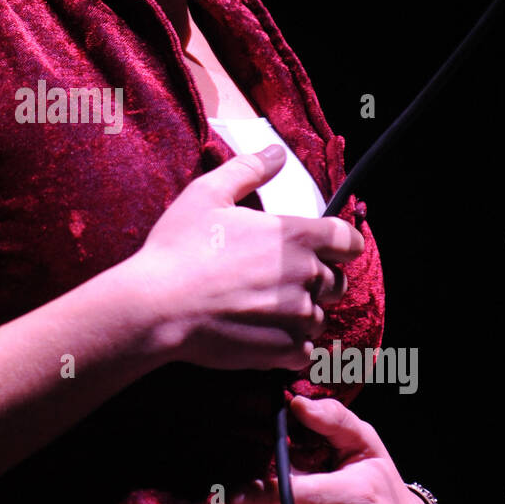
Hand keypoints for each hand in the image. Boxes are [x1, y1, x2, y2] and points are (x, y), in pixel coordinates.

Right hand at [133, 148, 363, 373]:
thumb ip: (248, 170)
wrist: (154, 307)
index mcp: (294, 236)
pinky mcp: (281, 350)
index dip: (341, 244)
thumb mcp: (207, 194)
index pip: (350, 240)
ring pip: (318, 318)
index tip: (324, 248)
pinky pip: (304, 351)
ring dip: (299, 315)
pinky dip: (288, 346)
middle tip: (277, 279)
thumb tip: (277, 152)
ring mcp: (295, 317)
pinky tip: (259, 334)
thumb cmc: (178, 249)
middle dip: (316, 280)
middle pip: (336, 282)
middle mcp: (304, 276)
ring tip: (261, 308)